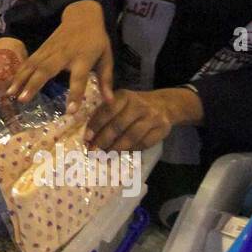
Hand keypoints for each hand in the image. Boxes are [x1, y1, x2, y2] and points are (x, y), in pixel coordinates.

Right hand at [7, 0, 112, 111]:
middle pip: (46, 70)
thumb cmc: (96, 40)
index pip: (79, 78)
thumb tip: (110, 102)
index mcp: (83, 58)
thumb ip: (106, 79)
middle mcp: (64, 54)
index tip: (70, 111)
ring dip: (21, 79)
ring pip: (33, 64)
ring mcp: (50, 50)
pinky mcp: (42, 47)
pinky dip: (19, 71)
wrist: (82, 16)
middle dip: (33, 85)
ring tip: (10, 94)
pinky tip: (11, 83)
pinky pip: (29, 60)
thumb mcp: (106, 58)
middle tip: (23, 99)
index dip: (75, 94)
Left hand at [85, 87, 201, 151]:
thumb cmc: (134, 106)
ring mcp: (152, 117)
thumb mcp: (120, 102)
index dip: (96, 125)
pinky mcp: (162, 129)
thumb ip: (106, 113)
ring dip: (116, 148)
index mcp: (124, 96)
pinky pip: (144, 143)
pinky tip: (121, 154)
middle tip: (94, 151)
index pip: (108, 111)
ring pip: (131, 136)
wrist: (164, 104)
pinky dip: (131, 150)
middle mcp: (139, 105)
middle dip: (104, 140)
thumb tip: (89, 135)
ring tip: (106, 156)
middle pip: (119, 125)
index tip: (87, 138)